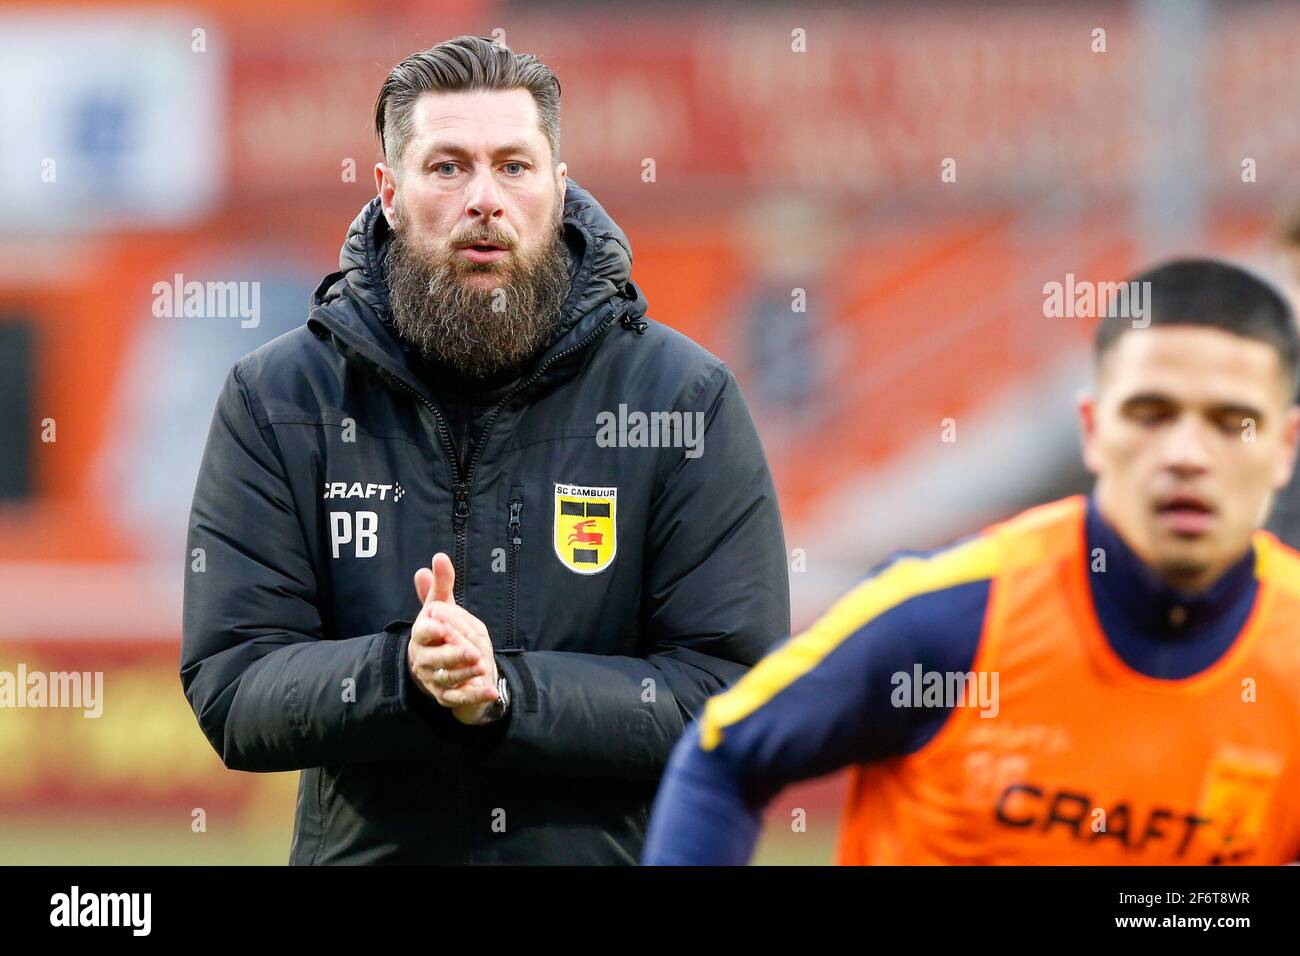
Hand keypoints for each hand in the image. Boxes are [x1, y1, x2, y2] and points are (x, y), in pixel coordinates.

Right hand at [408, 553, 501, 724]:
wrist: (438, 665)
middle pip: (435, 659)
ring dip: (465, 673)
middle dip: (453, 655)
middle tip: (472, 651)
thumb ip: (440, 585)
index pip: (422, 632)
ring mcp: (434, 679)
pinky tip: (492, 691)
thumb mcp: (441, 607)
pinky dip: (476, 696)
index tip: (442, 627)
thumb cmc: (439, 631)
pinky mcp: (446, 696)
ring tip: (482, 665)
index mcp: (422, 635)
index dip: (431, 630)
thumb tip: (438, 557)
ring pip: (448, 678)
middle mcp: (424, 658)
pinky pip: (459, 699)